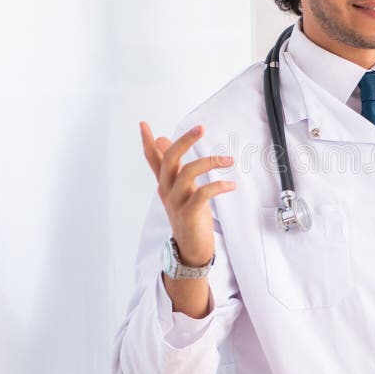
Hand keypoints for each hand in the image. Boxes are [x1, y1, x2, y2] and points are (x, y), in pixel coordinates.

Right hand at [139, 121, 235, 265]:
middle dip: (185, 141)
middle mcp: (166, 190)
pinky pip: (202, 194)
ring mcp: (176, 202)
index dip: (147, 141)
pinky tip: (231, 185)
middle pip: (170, 159)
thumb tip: (162, 140)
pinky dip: (218, 186)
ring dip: (211, 162)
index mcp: (164, 183)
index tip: (143, 124)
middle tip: (201, 128)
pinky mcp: (189, 214)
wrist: (191, 249)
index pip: (152, 159)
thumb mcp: (180, 188)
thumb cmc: (189, 215)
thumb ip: (173, 167)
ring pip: (188, 172)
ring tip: (229, 159)